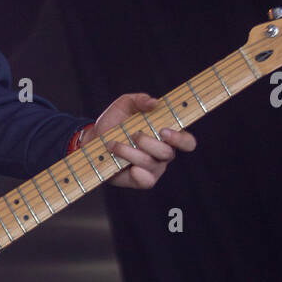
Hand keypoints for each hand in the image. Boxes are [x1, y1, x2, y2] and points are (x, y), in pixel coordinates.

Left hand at [82, 92, 196, 188]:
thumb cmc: (115, 120)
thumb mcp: (126, 104)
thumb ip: (141, 100)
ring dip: (130, 153)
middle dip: (149, 143)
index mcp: (167, 136)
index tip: (163, 130)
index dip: (180, 139)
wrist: (95, 138)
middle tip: (134, 135)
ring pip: (151, 164)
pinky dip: (138, 174)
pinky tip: (129, 168)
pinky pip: (146, 181)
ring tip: (114, 144)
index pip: (187, 142)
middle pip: (167, 153)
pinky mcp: (139, 180)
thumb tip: (154, 102)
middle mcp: (163, 153)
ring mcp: (152, 168)